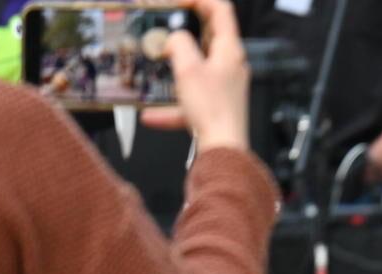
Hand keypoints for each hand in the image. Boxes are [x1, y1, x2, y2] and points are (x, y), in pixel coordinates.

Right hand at [141, 0, 249, 151]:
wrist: (224, 150)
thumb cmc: (212, 110)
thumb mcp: (188, 68)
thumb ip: (179, 44)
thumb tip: (174, 38)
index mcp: (230, 51)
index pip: (220, 9)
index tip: (178, 0)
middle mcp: (231, 66)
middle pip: (209, 36)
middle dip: (185, 28)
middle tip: (164, 25)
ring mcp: (225, 87)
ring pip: (198, 67)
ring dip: (177, 64)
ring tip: (158, 61)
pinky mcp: (217, 107)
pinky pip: (191, 100)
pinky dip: (171, 105)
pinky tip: (150, 115)